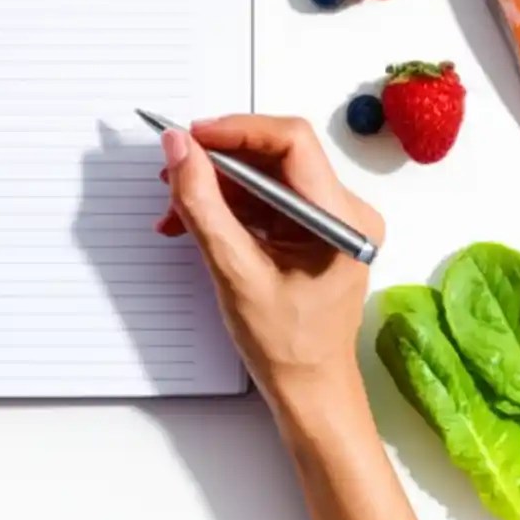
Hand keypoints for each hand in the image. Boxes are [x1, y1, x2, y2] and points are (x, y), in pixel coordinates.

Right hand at [155, 116, 383, 403]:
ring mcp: (329, 219)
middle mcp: (344, 211)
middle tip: (175, 170)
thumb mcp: (234, 272)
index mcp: (342, 219)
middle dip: (219, 161)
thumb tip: (179, 150)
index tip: (193, 138)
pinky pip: (266, 199)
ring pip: (265, 176)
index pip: (291, 142)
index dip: (237, 131)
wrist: (308, 389)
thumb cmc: (286, 346)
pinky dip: (228, 205)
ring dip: (217, 186)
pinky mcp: (312, 229)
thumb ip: (203, 206)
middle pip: (276, 155)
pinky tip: (195, 220)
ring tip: (176, 205)